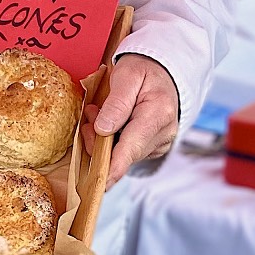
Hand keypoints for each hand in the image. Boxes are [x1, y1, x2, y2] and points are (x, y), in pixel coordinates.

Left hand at [83, 54, 179, 185]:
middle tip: (91, 113)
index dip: (112, 170)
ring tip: (99, 112)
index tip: (98, 185)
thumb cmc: (144, 70)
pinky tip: (109, 123)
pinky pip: (125, 152)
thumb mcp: (127, 75)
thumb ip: (116, 103)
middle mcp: (163, 134)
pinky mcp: (152, 148)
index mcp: (158, 114)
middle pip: (122, 155)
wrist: (162, 71)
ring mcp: (159, 143)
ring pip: (121, 155)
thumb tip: (103, 130)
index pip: (131, 149)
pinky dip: (111, 141)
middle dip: (98, 141)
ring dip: (102, 140)